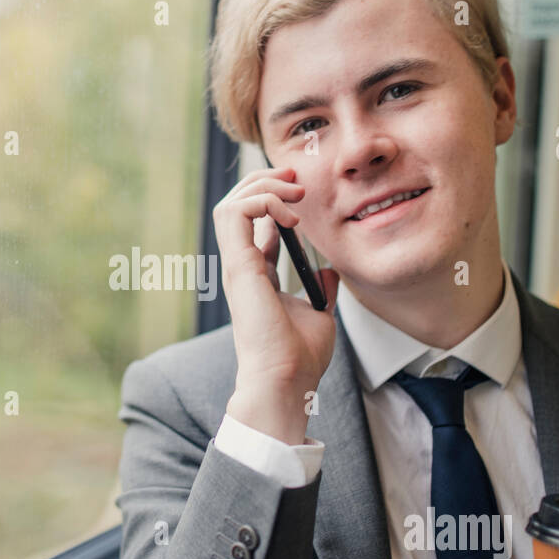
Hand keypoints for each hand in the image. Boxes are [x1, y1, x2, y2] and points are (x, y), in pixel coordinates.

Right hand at [213, 164, 339, 444]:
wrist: (287, 380)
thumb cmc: (299, 358)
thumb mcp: (320, 314)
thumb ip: (321, 288)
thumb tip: (328, 270)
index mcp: (257, 275)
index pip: (256, 224)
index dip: (275, 200)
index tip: (302, 194)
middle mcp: (242, 266)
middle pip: (237, 206)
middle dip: (264, 182)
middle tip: (295, 179)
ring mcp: (237, 265)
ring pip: (230, 204)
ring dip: (261, 187)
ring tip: (292, 191)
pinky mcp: (238, 266)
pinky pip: (236, 214)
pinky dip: (262, 202)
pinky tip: (290, 215)